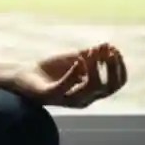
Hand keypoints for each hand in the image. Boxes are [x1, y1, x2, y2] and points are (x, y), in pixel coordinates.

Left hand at [9, 42, 127, 108]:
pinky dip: (74, 72)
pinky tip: (78, 59)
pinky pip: (66, 87)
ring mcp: (68, 99)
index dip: (120, 67)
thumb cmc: (51, 70)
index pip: (116, 84)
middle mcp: (84, 99)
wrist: (24, 76)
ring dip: (94, 67)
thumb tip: (108, 45)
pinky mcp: (51, 96)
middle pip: (109, 88)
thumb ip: (91, 54)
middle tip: (109, 51)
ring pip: (91, 88)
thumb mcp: (75, 58)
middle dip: (112, 68)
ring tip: (89, 51)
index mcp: (92, 91)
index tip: (115, 50)